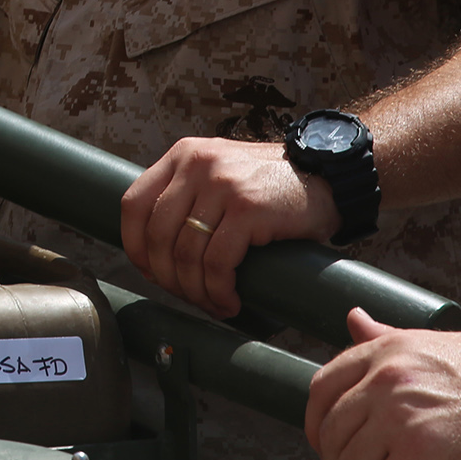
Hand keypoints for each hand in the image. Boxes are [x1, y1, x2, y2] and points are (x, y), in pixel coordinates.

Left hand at [118, 136, 339, 318]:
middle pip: (156, 235)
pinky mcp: (248, 209)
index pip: (133, 204)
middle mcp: (196, 165)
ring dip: (196, 291)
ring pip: (186, 254)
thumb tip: (155, 247)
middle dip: (167, 277)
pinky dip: (219, 291)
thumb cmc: (271, 184)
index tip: (148, 270)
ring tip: (213, 303)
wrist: (327, 174)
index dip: (133, 246)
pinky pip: (218, 264)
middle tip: (186, 296)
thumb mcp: (219, 172)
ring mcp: (222, 186)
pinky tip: (229, 301)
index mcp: (182, 156)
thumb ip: (188, 193)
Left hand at [307, 310, 460, 459]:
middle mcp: (386, 379)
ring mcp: (402, 417)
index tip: (326, 447)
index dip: (316, 425)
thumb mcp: (440, 344)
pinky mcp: (424, 455)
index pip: (321, 388)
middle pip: (332, 436)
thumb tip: (354, 320)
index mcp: (388, 351)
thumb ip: (390, 338)